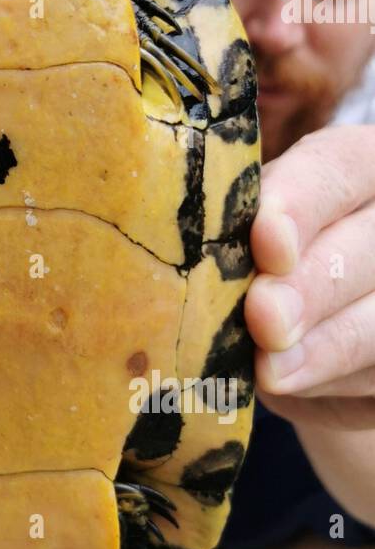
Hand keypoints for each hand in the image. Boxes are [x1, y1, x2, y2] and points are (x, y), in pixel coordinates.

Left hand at [246, 124, 374, 429]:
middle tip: (263, 317)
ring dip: (320, 347)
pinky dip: (326, 377)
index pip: (335, 169)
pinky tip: (286, 381)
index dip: (300, 203)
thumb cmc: (249, 257)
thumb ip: (228, 233)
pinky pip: (374, 369)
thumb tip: (193, 268)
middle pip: (364, 247)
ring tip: (270, 369)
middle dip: (309, 287)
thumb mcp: (239, 229)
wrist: (300, 325)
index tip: (265, 240)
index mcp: (355, 167)